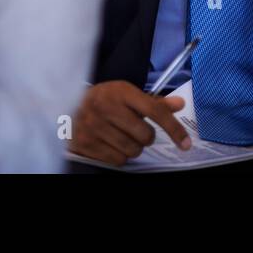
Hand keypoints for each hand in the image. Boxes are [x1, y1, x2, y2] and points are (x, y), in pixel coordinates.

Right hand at [68, 80, 190, 165]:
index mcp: (121, 91)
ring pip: (132, 150)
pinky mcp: (85, 143)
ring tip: (122, 136)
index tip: (186, 143)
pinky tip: (110, 143)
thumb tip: (180, 103)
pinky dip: (118, 156)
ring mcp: (94, 126)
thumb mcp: (127, 94)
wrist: (67, 104)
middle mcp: (106, 107)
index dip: (173, 128)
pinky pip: (117, 160)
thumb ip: (155, 102)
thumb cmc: (104, 99)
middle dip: (146, 137)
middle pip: (145, 136)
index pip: (154, 111)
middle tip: (136, 130)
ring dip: (133, 147)